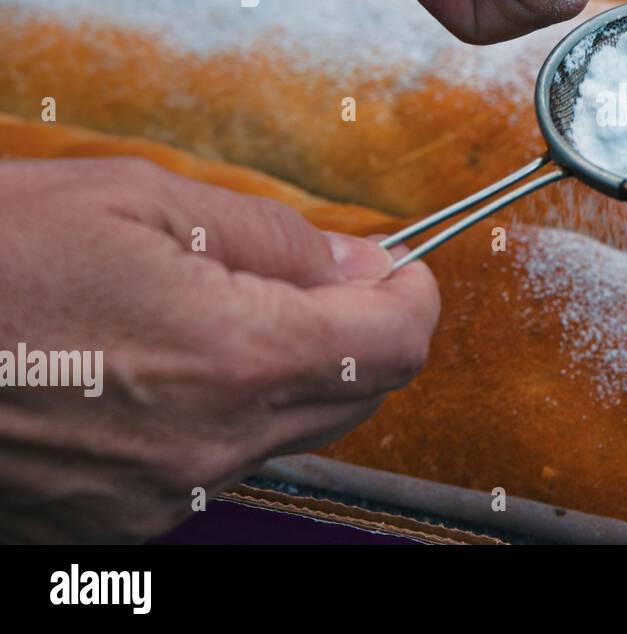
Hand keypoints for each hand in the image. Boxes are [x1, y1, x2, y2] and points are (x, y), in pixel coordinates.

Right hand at [0, 158, 438, 542]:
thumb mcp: (137, 200)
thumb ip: (273, 238)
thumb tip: (355, 263)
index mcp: (234, 357)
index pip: (396, 345)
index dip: (413, 295)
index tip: (399, 267)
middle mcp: (210, 447)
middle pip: (356, 395)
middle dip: (357, 330)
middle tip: (318, 274)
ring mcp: (159, 498)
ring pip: (288, 434)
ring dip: (287, 372)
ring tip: (215, 308)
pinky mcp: (112, 526)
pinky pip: (212, 465)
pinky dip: (219, 413)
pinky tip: (158, 364)